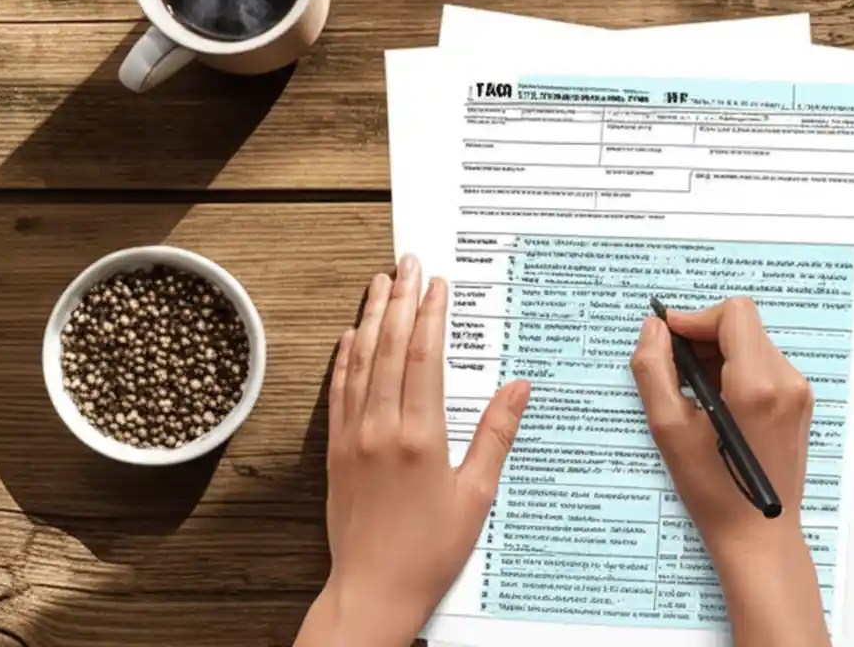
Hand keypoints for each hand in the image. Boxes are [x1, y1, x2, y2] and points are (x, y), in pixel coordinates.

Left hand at [295, 255, 531, 646]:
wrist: (373, 589)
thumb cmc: (429, 551)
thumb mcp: (476, 496)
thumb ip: (496, 435)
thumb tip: (518, 387)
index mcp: (421, 436)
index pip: (424, 356)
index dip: (430, 313)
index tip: (436, 283)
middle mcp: (381, 428)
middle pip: (390, 347)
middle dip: (400, 300)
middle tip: (407, 263)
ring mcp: (353, 437)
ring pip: (360, 362)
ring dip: (371, 317)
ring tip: (380, 284)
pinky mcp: (335, 451)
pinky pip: (338, 392)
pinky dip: (344, 359)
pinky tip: (350, 337)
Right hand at [631, 297, 828, 645]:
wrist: (757, 534)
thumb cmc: (711, 490)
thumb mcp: (669, 429)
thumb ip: (655, 370)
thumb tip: (654, 329)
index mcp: (757, 384)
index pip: (734, 313)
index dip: (697, 318)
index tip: (670, 338)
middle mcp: (787, 381)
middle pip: (743, 327)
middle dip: (705, 339)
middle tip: (675, 371)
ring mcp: (799, 393)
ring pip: (753, 344)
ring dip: (720, 356)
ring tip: (694, 395)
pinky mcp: (800, 405)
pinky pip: (765, 366)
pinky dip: (737, 372)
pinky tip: (717, 406)